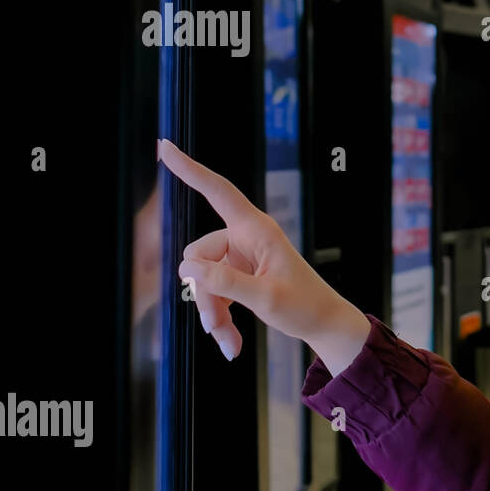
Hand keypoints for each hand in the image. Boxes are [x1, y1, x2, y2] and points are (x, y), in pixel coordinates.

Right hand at [157, 138, 370, 370]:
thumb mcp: (266, 297)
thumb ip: (226, 282)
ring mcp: (240, 258)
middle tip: (217, 324)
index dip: (190, 169)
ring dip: (211, 312)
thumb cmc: (305, 305)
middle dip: (204, 293)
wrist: (323, 324)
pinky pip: (212, 293)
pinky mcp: (237, 276)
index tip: (166, 146)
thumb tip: (189, 268)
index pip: (218, 191)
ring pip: (202, 280)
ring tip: (226, 339)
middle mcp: (245, 238)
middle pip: (198, 256)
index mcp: (257, 230)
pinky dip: (219, 318)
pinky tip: (230, 344)